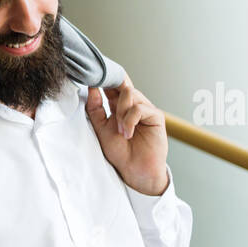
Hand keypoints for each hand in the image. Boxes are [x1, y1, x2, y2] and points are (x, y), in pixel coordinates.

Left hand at [85, 75, 169, 195]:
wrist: (134, 171)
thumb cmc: (120, 152)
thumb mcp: (101, 129)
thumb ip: (95, 109)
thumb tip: (91, 88)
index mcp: (119, 106)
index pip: (113, 86)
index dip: (105, 79)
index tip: (92, 76)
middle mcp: (133, 105)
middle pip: (122, 85)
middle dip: (111, 92)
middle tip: (106, 107)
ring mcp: (145, 109)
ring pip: (130, 94)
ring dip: (121, 112)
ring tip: (120, 132)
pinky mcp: (155, 116)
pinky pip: (139, 108)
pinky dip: (130, 120)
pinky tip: (128, 134)